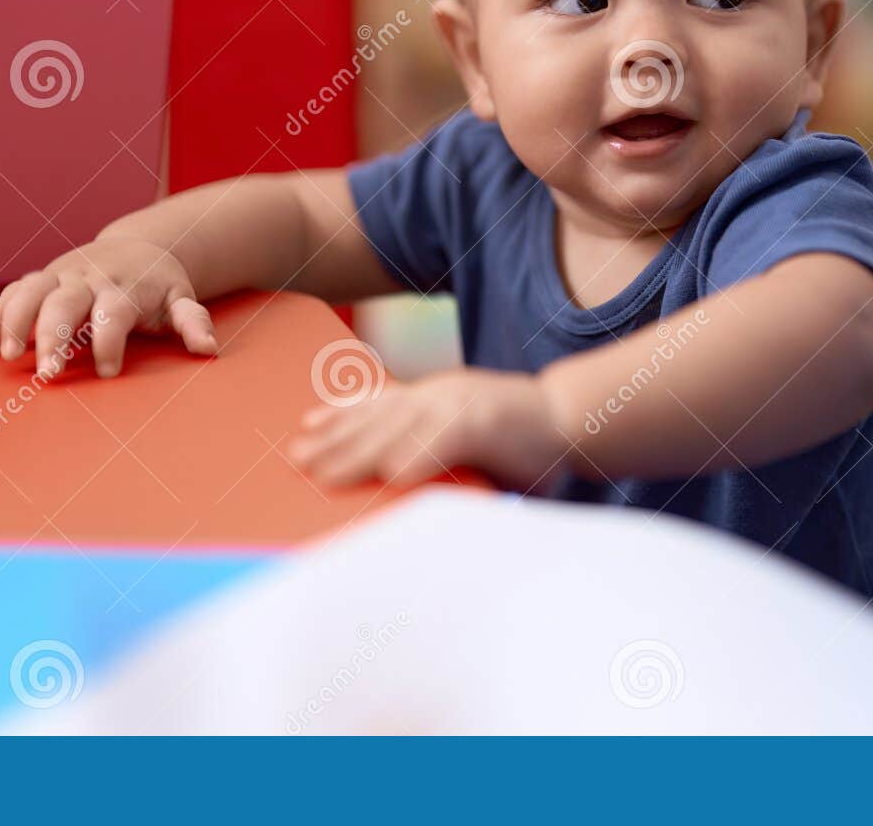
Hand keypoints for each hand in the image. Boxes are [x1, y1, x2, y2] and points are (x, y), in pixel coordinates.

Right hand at [0, 236, 216, 377]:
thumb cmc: (159, 284)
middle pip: (65, 303)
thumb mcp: (182, 299)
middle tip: (48, 374)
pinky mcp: (43, 278)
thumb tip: (207, 348)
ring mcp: (62, 275)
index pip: (115, 313)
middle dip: (53, 336)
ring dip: (15, 321)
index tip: (109, 373)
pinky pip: (14, 292)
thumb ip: (193, 322)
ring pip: (31, 292)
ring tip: (6, 356)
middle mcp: (89, 278)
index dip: (111, 342)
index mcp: (125, 286)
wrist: (139, 246)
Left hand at [288, 369, 567, 490]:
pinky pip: (443, 442)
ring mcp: (462, 405)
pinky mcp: (484, 423)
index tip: (307, 425)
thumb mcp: (473, 434)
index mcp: (439, 397)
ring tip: (325, 473)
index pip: (381, 403)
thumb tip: (393, 473)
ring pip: (398, 430)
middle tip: (296, 458)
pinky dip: (416, 457)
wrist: (576, 419)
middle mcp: (442, 396)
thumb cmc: (527, 439)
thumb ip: (437, 447)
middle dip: (334, 439)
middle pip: (376, 418)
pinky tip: (390, 475)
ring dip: (358, 452)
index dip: (342, 414)